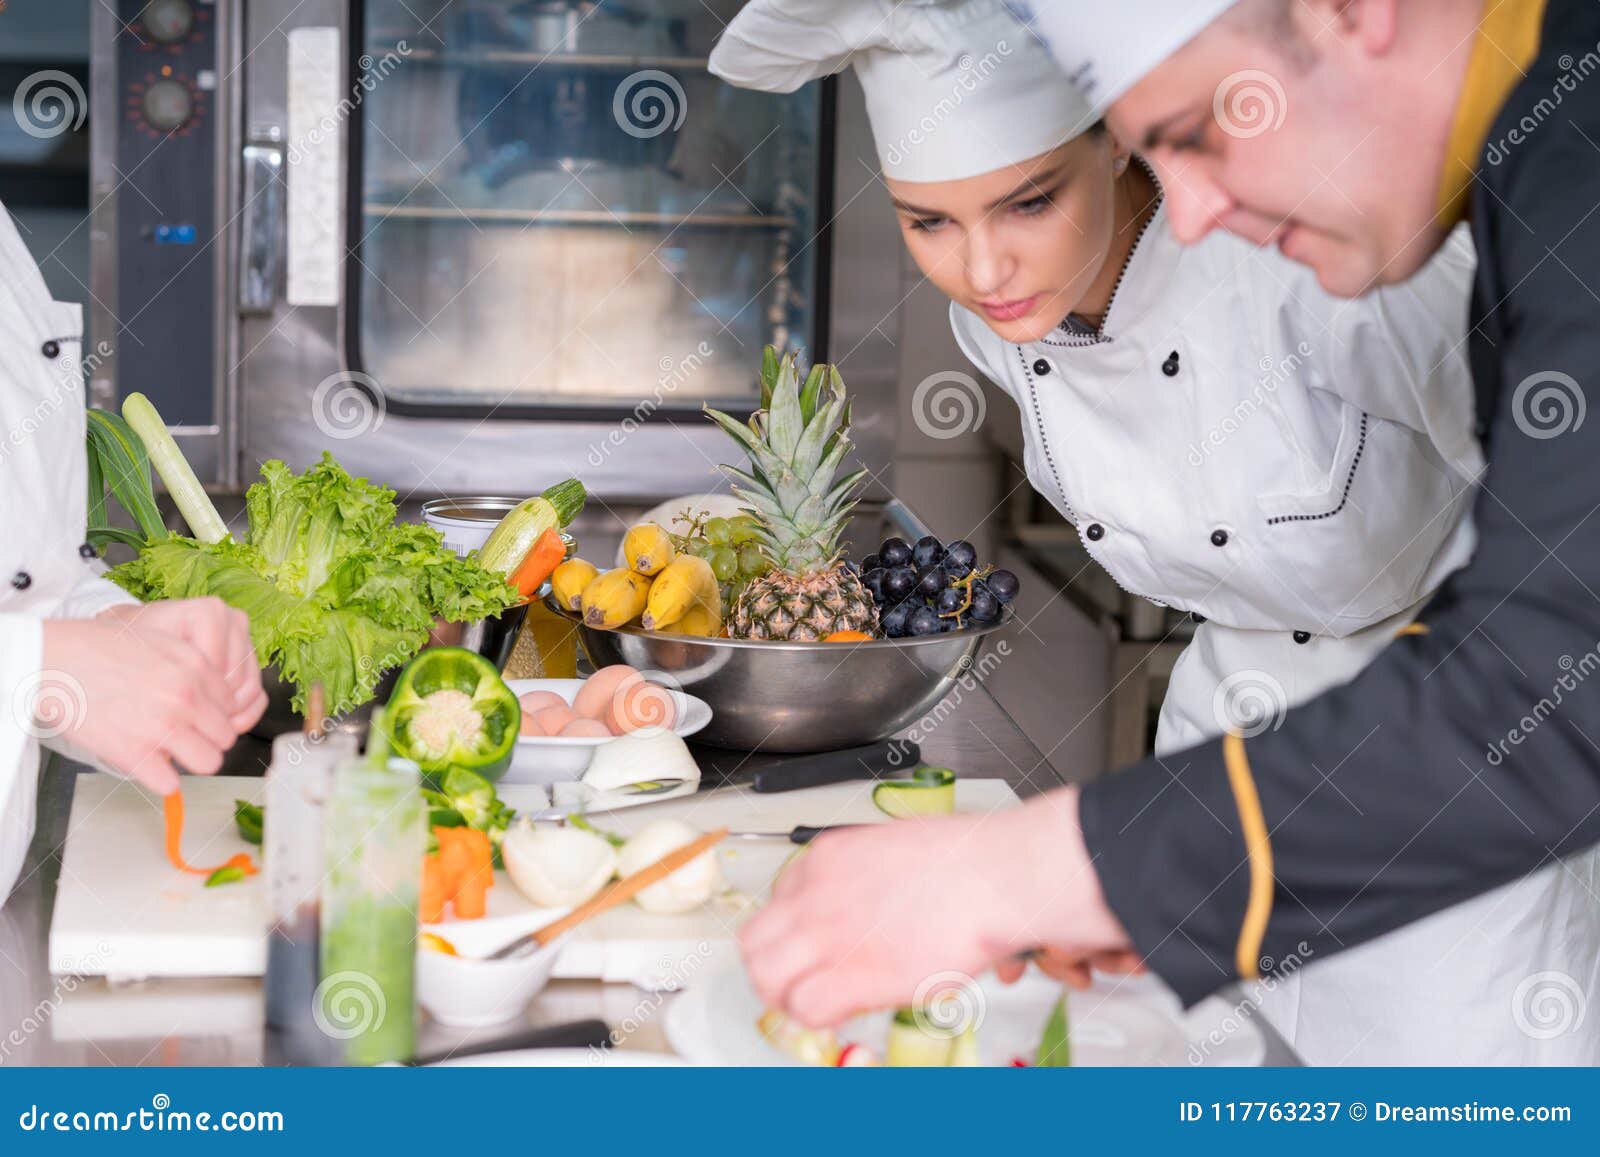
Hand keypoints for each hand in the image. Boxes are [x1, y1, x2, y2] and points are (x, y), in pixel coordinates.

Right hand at [37, 605, 257, 793]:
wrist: (51, 661)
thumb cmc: (100, 649)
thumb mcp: (161, 642)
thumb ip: (197, 666)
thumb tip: (221, 695)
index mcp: (195, 669)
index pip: (233, 706)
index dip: (216, 712)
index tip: (198, 715)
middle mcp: (185, 698)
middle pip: (226, 736)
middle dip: (208, 737)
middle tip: (184, 735)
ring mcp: (161, 727)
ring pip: (209, 762)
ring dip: (192, 760)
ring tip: (171, 750)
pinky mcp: (134, 753)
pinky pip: (171, 784)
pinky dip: (161, 778)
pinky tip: (147, 763)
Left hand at [740, 786, 1132, 1027]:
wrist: (992, 877)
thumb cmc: (965, 864)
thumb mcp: (894, 851)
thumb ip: (864, 878)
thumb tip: (864, 908)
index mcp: (826, 858)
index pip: (777, 902)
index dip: (793, 932)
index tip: (812, 948)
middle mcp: (815, 892)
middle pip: (755, 940)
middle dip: (772, 967)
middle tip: (798, 982)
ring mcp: (828, 933)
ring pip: (766, 976)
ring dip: (786, 995)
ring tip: (816, 1001)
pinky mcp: (852, 974)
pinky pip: (804, 1007)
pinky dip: (817, 1016)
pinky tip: (844, 1010)